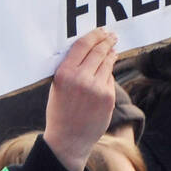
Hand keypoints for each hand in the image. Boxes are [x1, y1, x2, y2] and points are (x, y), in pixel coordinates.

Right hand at [44, 28, 117, 170]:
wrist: (68, 139)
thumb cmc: (60, 110)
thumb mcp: (57, 86)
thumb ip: (70, 68)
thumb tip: (88, 48)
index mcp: (64, 74)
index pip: (82, 45)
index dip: (94, 35)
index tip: (101, 30)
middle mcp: (81, 79)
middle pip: (99, 51)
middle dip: (107, 41)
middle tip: (112, 35)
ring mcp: (97, 88)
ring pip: (107, 63)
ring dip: (111, 54)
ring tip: (113, 49)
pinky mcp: (108, 97)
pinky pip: (110, 79)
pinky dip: (108, 74)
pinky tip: (107, 71)